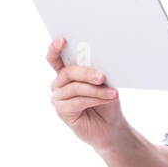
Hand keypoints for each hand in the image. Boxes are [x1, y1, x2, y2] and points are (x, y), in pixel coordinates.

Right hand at [47, 36, 126, 150]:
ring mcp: (58, 98)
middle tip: (102, 76)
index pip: (55, 58)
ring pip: (75, 88)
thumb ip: (96, 73)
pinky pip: (78, 101)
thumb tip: (98, 64)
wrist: (111, 126)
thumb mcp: (104, 83)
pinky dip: (94, 100)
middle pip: (68, 72)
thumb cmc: (107, 101)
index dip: (55, 48)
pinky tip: (108, 99)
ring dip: (96, 90)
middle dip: (86, 73)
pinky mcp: (62, 111)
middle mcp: (59, 84)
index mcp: (67, 73)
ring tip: (113, 93)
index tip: (62, 40)